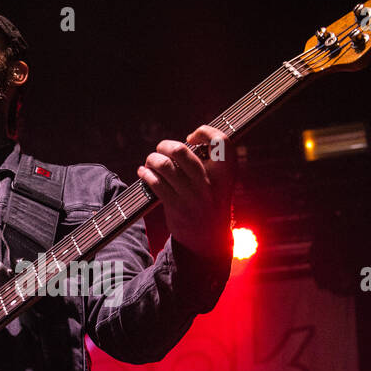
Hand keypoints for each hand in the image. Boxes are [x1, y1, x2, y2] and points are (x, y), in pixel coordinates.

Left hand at [136, 125, 232, 259]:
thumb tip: (181, 142)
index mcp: (226, 171)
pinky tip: (144, 172)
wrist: (209, 238)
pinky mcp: (177, 207)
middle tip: (161, 150)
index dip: (204, 132)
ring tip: (151, 161)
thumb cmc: (209, 200)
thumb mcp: (219, 180)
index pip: (221, 140)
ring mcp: (193, 196)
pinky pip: (156, 183)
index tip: (191, 137)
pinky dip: (146, 174)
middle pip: (181, 151)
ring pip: (164, 166)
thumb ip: (208, 160)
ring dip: (152, 159)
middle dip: (165, 146)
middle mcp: (210, 183)